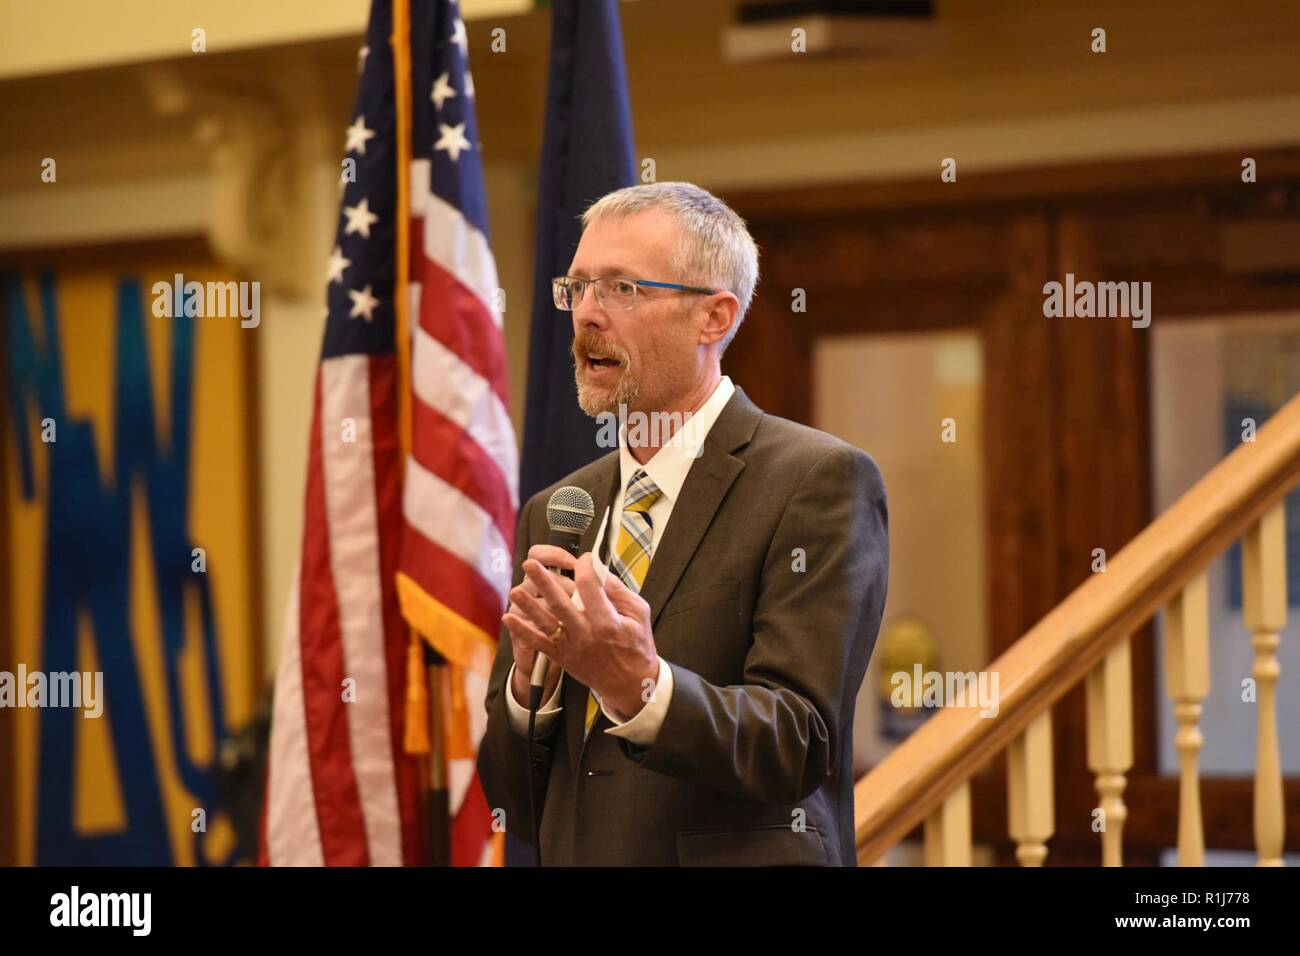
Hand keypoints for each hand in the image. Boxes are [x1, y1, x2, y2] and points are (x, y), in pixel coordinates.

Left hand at [505, 551, 659, 718]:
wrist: (631, 684)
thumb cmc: (637, 645)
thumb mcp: (639, 613)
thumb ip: (618, 590)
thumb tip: (598, 568)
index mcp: (607, 621)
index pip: (590, 586)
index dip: (584, 567)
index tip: (584, 559)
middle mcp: (586, 634)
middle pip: (561, 603)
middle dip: (544, 582)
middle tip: (529, 563)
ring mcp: (572, 647)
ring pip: (546, 623)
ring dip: (528, 606)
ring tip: (514, 590)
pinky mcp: (563, 657)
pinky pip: (539, 644)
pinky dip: (522, 632)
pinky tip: (508, 618)